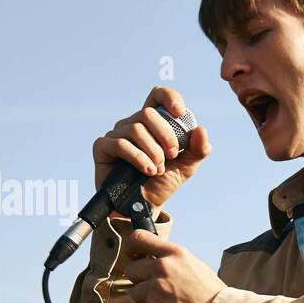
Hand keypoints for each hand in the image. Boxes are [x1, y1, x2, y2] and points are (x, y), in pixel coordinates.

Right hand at [92, 86, 211, 209]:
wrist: (144, 206)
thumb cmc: (162, 183)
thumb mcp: (187, 166)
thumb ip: (198, 149)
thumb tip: (200, 130)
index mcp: (153, 124)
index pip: (158, 96)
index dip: (169, 97)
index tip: (180, 113)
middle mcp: (133, 124)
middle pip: (148, 113)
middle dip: (165, 136)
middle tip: (171, 156)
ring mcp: (116, 134)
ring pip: (135, 129)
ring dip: (152, 152)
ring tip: (157, 170)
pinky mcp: (102, 147)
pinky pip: (120, 144)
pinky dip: (138, 158)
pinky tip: (147, 171)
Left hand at [122, 230, 226, 302]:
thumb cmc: (211, 294)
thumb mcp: (194, 266)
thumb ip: (171, 261)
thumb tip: (150, 260)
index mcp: (174, 253)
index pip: (138, 238)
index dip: (130, 247)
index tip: (132, 255)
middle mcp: (162, 268)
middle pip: (132, 270)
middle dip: (140, 280)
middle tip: (157, 288)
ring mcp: (156, 289)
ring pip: (136, 293)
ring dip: (148, 299)